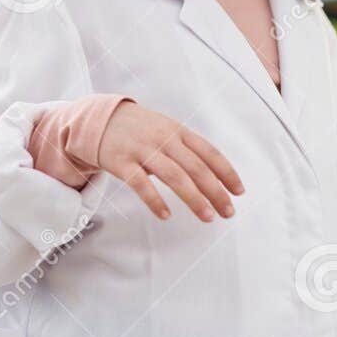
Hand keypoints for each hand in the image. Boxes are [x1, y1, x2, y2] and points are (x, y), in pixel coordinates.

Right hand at [97, 102, 243, 221]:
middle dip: (216, 192)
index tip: (239, 192)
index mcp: (179, 131)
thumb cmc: (140, 130)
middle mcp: (164, 138)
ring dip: (194, 199)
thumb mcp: (167, 130)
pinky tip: (166, 215)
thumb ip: (188, 150)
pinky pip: (141, 184)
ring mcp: (142, 149)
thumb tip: (217, 178)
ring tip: (207, 217)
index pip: (210, 152)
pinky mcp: (121, 161)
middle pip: (196, 167)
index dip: (227, 172)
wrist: (98, 118)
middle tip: (227, 212)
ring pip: (174, 176)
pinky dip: (155, 200)